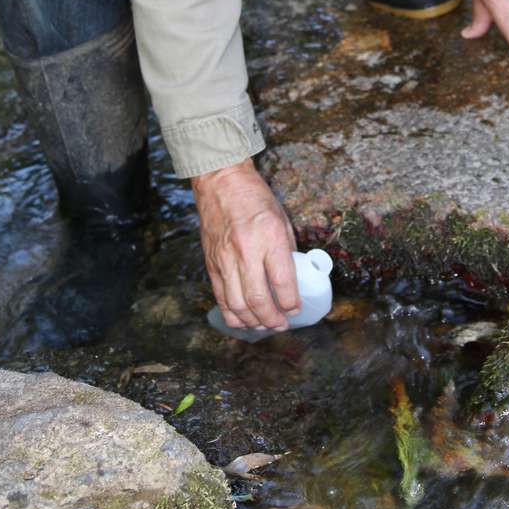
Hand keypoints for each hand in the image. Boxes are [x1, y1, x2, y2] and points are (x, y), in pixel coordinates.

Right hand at [192, 159, 298, 330]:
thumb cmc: (255, 198)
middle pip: (258, 299)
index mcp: (270, 237)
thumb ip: (286, 251)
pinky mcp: (211, 263)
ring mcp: (225, 259)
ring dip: (253, 322)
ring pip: (237, 304)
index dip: (291, 302)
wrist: (221, 182)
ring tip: (264, 326)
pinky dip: (232, 314)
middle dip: (272, 319)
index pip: (282, 281)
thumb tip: (292, 280)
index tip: (296, 309)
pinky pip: (220, 297)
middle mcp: (246, 250)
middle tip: (281, 324)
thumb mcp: (281, 219)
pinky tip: (243, 320)